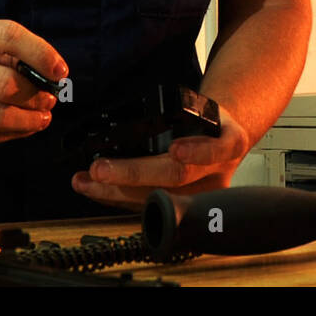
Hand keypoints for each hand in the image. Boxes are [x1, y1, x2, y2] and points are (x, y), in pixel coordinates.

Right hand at [0, 19, 66, 155]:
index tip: (60, 71)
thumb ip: (10, 54)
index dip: (41, 53)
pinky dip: (13, 133)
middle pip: (5, 83)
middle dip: (36, 94)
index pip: (8, 35)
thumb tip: (50, 75)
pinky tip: (21, 127)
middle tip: (50, 98)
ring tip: (42, 116)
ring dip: (30, 119)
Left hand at [70, 103, 249, 210]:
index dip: (198, 152)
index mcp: (229, 140)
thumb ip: (187, 111)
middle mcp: (217, 171)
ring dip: (116, 190)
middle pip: (177, 176)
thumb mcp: (209, 110)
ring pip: (159, 196)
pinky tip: (96, 190)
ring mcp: (201, 193)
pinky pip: (150, 205)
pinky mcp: (183, 205)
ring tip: (86, 180)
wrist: (226, 140)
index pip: (219, 147)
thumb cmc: (212, 122)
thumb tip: (138, 111)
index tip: (176, 150)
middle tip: (100, 169)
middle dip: (133, 174)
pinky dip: (118, 197)